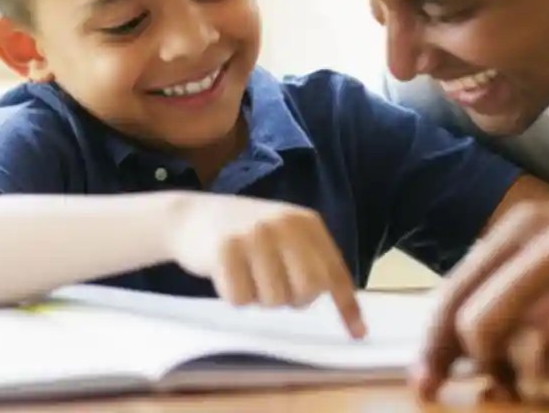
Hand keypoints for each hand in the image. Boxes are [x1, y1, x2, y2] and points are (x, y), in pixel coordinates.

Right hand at [167, 193, 366, 337]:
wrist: (191, 215)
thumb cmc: (244, 233)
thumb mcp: (284, 234)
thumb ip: (311, 261)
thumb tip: (345, 308)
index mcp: (306, 222)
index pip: (334, 272)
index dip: (347, 306)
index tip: (358, 334)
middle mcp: (284, 225)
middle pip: (309, 290)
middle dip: (293, 299)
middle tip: (274, 286)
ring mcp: (254, 235)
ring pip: (274, 300)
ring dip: (260, 298)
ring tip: (247, 273)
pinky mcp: (225, 250)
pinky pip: (241, 300)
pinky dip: (234, 296)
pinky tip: (227, 274)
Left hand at [415, 201, 548, 402]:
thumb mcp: (528, 281)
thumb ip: (476, 309)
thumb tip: (422, 374)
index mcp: (529, 222)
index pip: (457, 292)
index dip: (434, 345)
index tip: (423, 384)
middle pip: (480, 324)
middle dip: (481, 363)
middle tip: (498, 380)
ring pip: (528, 356)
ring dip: (531, 378)